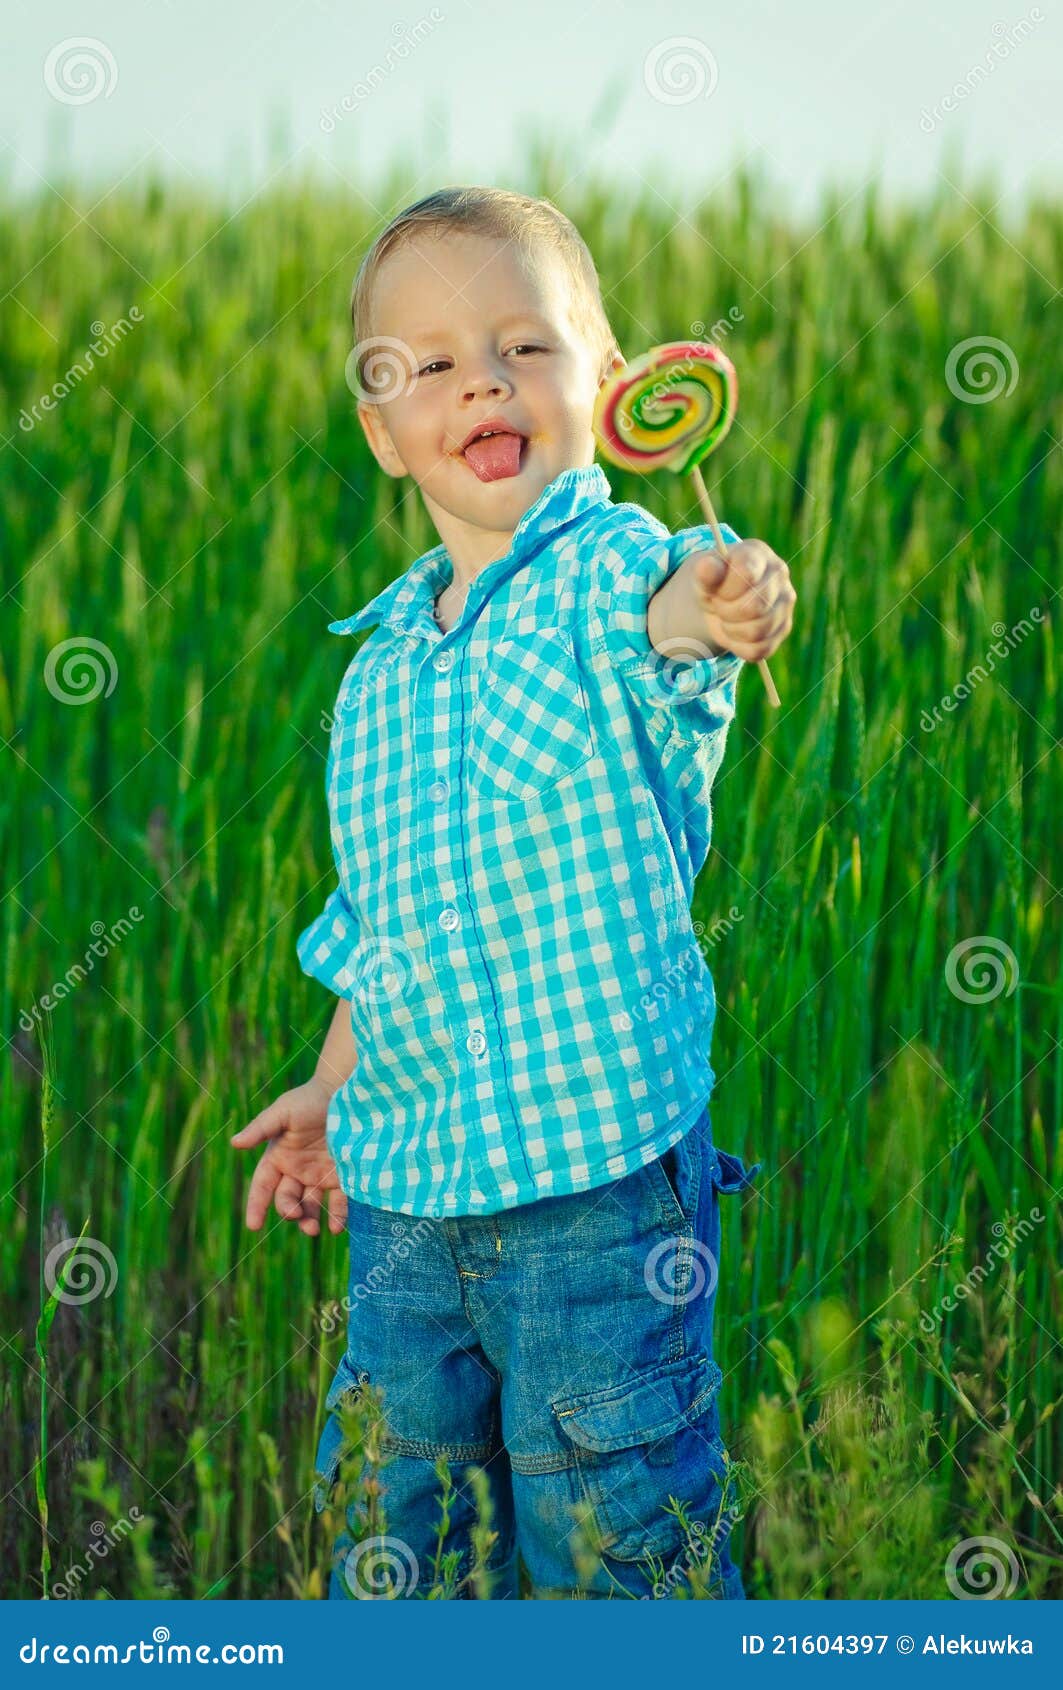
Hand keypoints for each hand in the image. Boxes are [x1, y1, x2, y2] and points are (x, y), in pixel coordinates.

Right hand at [230, 1077, 347, 1236]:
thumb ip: (261, 1129)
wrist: (344, 1093)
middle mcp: (297, 1171)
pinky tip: (337, 1226)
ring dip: (310, 1220)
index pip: (262, 1186)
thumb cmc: (309, 1100)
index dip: (256, 1205)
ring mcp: (319, 1176)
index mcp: (278, 1158)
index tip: (253, 1225)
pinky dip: (337, 1215)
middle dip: (289, 1212)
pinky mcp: (342, 1177)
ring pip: (311, 1206)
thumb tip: (234, 1143)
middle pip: (288, 1200)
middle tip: (296, 1216)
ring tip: (315, 1230)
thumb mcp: (283, 1112)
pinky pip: (338, 1201)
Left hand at [692, 538, 795, 662]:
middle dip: (726, 612)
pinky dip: (739, 647)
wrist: (722, 599)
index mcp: (759, 555)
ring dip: (731, 630)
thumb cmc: (716, 583)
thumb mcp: (705, 576)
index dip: (726, 589)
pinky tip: (734, 633)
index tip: (718, 590)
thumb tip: (706, 567)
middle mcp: (779, 576)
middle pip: (754, 607)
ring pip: (757, 631)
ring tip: (726, 618)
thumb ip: (706, 571)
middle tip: (719, 606)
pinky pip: (759, 650)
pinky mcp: (783, 629)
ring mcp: (785, 604)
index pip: (747, 573)